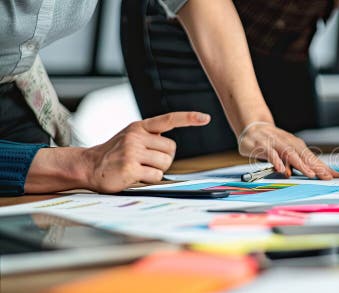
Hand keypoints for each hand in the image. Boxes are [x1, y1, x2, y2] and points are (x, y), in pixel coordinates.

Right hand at [80, 112, 210, 192]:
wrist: (89, 166)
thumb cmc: (115, 154)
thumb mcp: (131, 138)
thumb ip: (150, 138)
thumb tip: (171, 148)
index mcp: (139, 127)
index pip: (168, 119)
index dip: (188, 118)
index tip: (205, 118)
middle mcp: (136, 136)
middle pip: (171, 149)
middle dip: (164, 159)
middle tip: (147, 161)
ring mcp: (132, 151)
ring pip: (165, 163)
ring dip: (157, 170)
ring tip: (139, 168)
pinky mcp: (130, 168)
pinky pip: (156, 176)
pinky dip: (150, 179)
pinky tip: (136, 176)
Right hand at [237, 122, 338, 179]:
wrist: (253, 127)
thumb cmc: (273, 142)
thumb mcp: (287, 153)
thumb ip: (297, 164)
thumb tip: (309, 174)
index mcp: (297, 146)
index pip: (314, 159)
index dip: (326, 167)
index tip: (338, 176)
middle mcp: (290, 144)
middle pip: (306, 157)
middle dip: (318, 167)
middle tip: (328, 177)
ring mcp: (277, 143)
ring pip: (291, 154)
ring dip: (301, 164)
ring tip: (310, 174)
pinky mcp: (263, 145)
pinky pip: (271, 154)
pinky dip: (277, 161)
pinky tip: (281, 170)